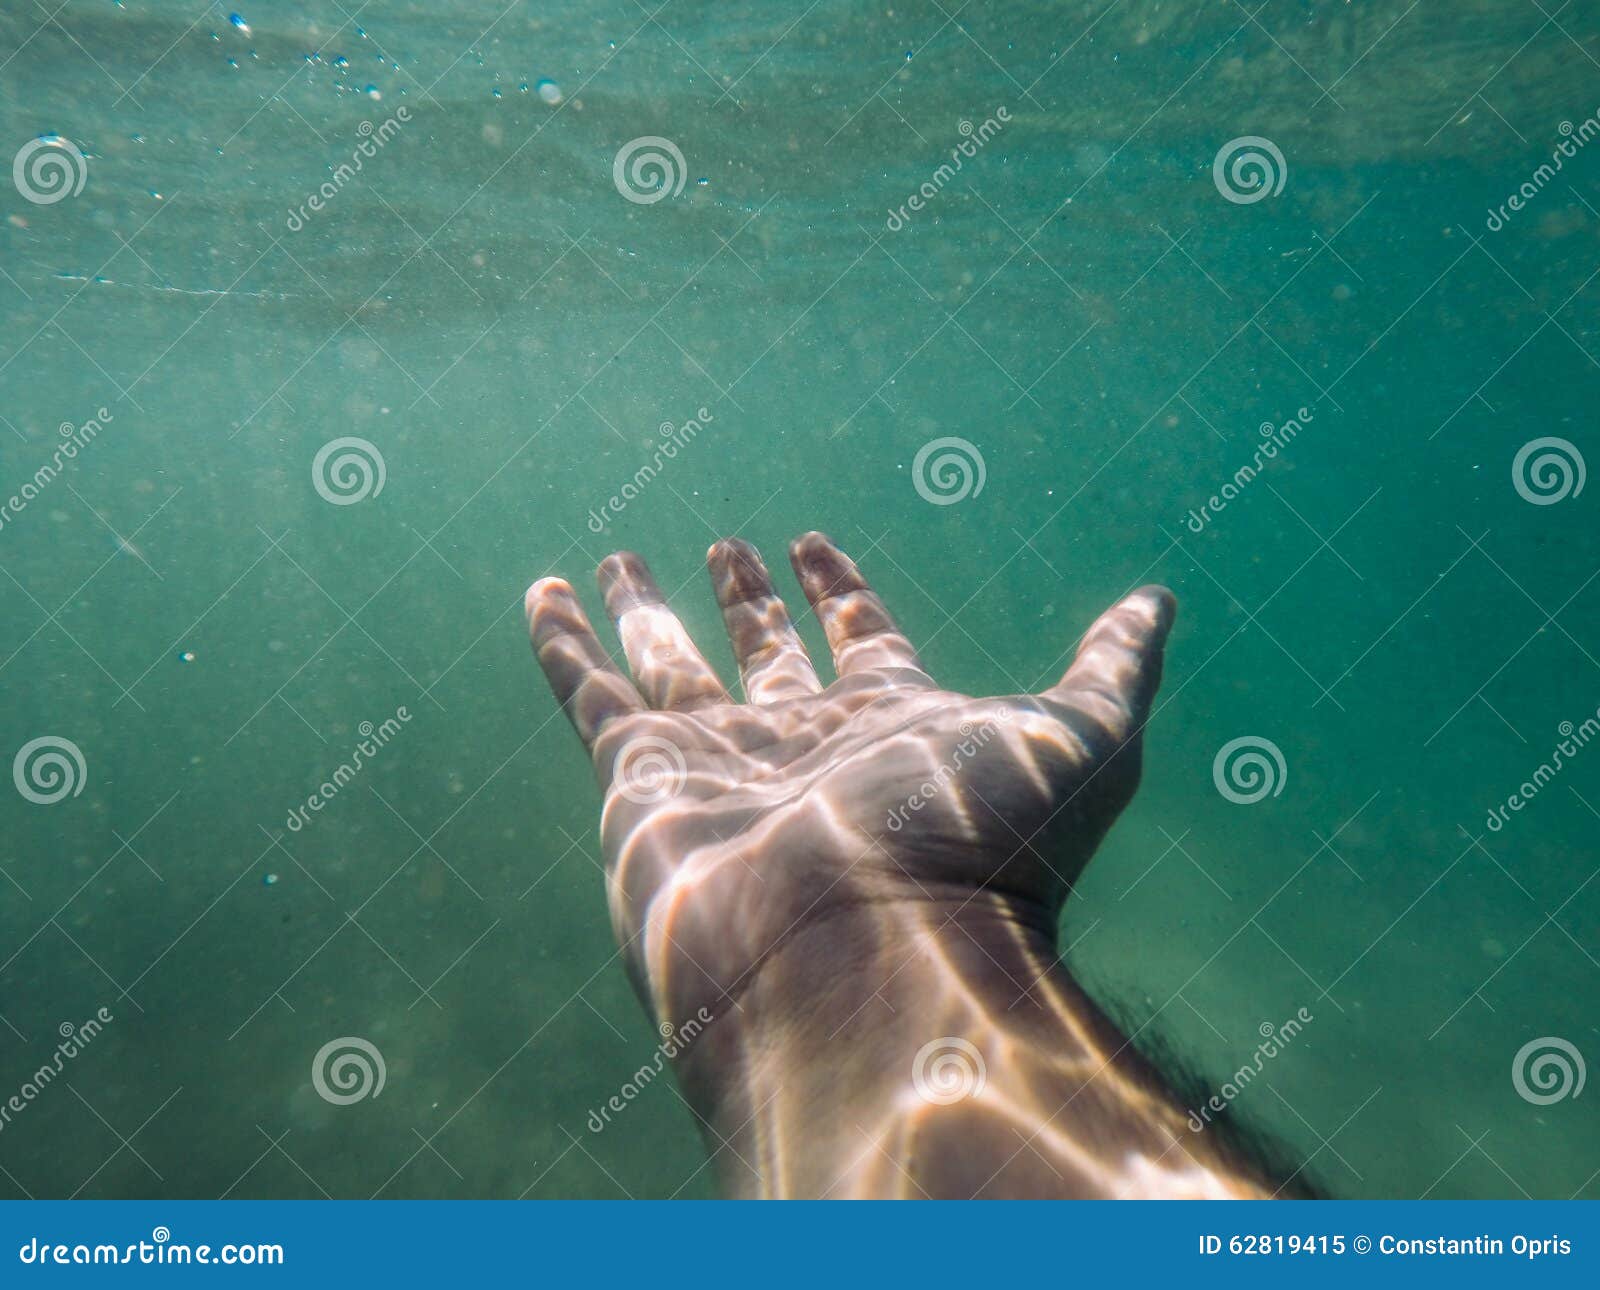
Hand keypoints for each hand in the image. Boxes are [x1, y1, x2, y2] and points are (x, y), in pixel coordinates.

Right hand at [524, 532, 1174, 1042]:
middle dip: (749, 602)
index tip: (818, 542)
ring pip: (671, 669)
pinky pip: (589, 696)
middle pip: (766, 657)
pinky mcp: (639, 783)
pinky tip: (545, 591)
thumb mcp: (1080, 737)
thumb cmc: (982, 852)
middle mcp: (800, 744)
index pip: (861, 640)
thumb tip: (1161, 599)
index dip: (842, 591)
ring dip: (647, 612)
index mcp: (889, 724)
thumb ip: (1113, 665)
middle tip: (729, 546)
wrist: (866, 964)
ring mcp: (717, 764)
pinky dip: (563, 645)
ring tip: (621, 556)